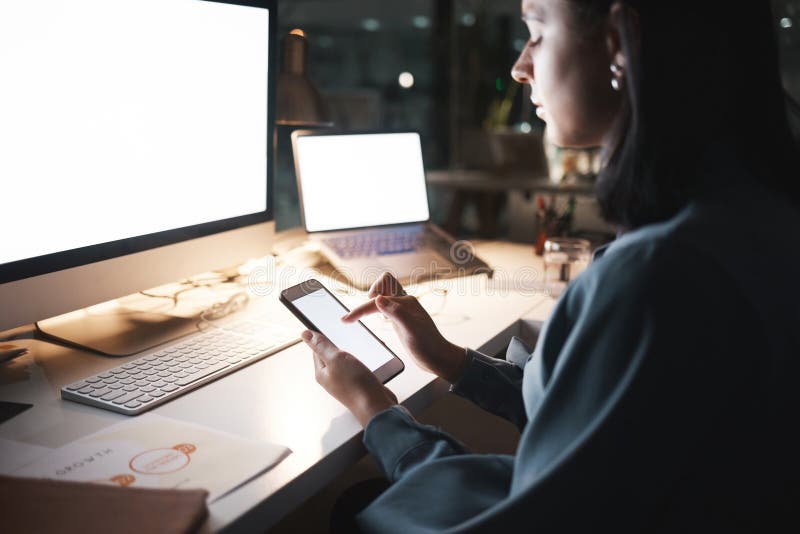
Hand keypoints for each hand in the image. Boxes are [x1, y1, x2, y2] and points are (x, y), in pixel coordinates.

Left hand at [301, 330, 397, 426]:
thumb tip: (305, 334)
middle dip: (340, 345)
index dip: (323, 337)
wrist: (376, 406)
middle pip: (331, 356)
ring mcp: (345, 383)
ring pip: (346, 362)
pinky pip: (356, 369)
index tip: (329, 327)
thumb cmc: (356, 385)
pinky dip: (362, 363)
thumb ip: (321, 346)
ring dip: (353, 354)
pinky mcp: (358, 385)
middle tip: (346, 337)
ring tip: (359, 349)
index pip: (317, 350)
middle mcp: (331, 379)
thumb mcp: (336, 359)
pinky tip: (368, 361)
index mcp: (322, 372)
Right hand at [341, 273, 466, 383]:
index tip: (346, 320)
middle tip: (359, 312)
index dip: (360, 309)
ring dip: (371, 299)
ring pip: (384, 293)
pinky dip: (375, 308)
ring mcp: (402, 310)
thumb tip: (378, 298)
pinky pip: (385, 305)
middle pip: (383, 283)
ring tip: (358, 314)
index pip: (377, 299)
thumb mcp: (411, 331)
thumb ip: (396, 313)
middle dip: (369, 292)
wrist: (438, 358)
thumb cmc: (428, 346)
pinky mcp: (401, 318)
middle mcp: (404, 303)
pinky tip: (371, 317)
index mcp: (406, 302)